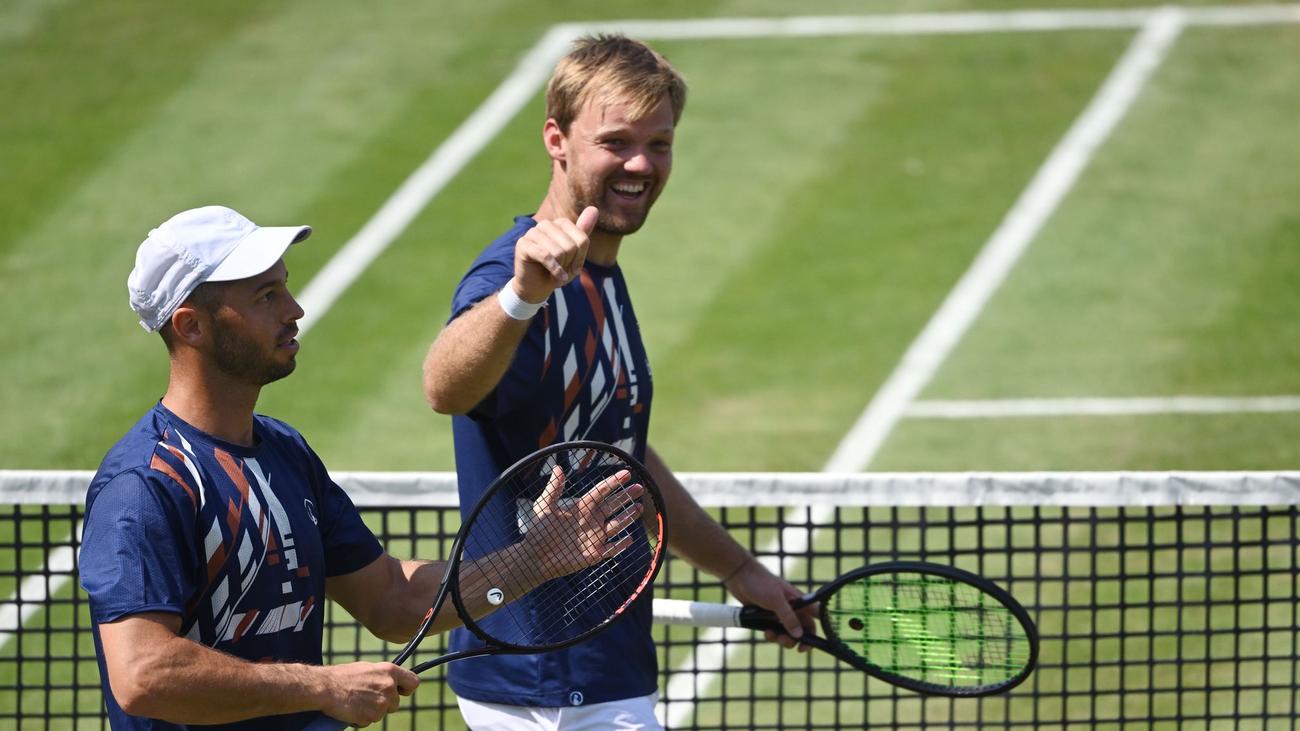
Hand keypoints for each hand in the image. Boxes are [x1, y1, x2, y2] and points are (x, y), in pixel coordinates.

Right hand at [319, 662, 418, 726]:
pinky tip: (352, 709)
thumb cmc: (344, 676)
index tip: (401, 691)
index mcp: (390, 672)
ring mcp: (382, 703)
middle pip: (396, 703)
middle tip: (367, 698)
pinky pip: (370, 721)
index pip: (414, 682)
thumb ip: (383, 676)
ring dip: (372, 711)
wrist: (327, 687)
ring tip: (356, 702)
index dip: (407, 689)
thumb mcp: (369, 668)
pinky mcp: (372, 717)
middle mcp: (389, 687)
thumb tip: (390, 682)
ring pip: (382, 713)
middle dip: (384, 703)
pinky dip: (361, 719)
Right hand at [510, 206, 598, 303]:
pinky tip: (554, 277)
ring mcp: (533, 232)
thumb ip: (583, 232)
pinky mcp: (523, 243)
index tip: (572, 266)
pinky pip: (545, 255)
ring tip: (554, 272)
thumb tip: (594, 208)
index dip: (580, 258)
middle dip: (568, 264)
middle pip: (571, 246)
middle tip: (560, 270)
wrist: (536, 287)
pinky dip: (553, 269)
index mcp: (561, 224)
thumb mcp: (575, 255)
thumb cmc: (557, 270)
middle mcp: (546, 224)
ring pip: (559, 252)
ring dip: (560, 268)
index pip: (582, 240)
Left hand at [529, 465, 644, 580]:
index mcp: (582, 507)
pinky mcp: (595, 554)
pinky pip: (612, 549)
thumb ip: (553, 489)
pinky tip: (629, 538)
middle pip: (614, 505)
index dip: (614, 482)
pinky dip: (621, 544)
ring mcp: (595, 537)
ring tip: (639, 508)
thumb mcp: (544, 507)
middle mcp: (591, 519)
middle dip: (627, 496)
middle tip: (640, 487)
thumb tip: (558, 468)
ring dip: (628, 517)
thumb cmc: (538, 531)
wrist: (535, 558)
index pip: (602, 491)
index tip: (627, 473)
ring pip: (617, 525)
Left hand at [723, 559, 817, 650]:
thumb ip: (789, 617)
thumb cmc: (760, 583)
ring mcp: (779, 614)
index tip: (808, 643)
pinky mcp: (767, 618)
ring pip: (787, 633)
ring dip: (781, 638)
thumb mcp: (776, 600)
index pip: (815, 617)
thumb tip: (800, 635)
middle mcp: (792, 609)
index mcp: (799, 601)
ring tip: (771, 635)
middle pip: (801, 630)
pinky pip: (774, 632)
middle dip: (794, 639)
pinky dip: (771, 635)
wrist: (739, 576)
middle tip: (784, 641)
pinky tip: (764, 631)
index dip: (815, 631)